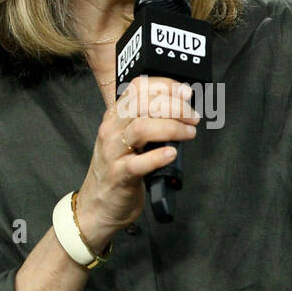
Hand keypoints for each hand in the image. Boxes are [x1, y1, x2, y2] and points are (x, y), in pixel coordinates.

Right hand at [74, 76, 200, 245]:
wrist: (97, 205)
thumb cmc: (119, 169)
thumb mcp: (128, 139)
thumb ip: (148, 121)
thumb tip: (182, 106)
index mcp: (115, 117)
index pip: (138, 87)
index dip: (166, 85)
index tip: (186, 93)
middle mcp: (112, 130)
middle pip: (143, 104)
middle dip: (174, 106)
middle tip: (193, 117)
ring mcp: (113, 153)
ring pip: (141, 128)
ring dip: (171, 127)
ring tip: (188, 133)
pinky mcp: (119, 176)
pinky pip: (138, 163)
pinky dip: (158, 156)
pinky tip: (172, 154)